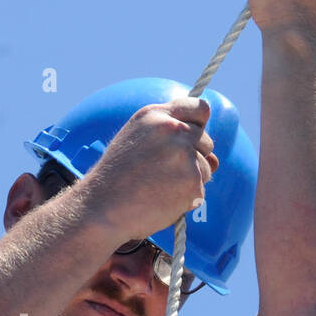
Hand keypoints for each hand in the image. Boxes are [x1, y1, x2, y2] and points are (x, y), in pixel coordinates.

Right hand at [77, 97, 218, 242]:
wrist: (102, 208)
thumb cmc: (115, 179)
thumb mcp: (133, 141)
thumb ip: (168, 136)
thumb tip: (214, 157)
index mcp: (155, 116)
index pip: (199, 108)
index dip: (199, 124)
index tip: (193, 136)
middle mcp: (173, 129)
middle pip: (206, 141)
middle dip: (193, 157)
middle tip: (164, 173)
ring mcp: (184, 154)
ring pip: (206, 167)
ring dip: (190, 180)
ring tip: (159, 188)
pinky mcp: (192, 180)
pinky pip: (201, 189)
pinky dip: (186, 198)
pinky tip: (162, 200)